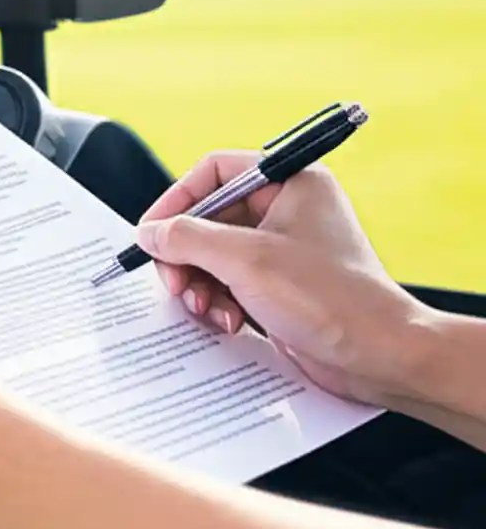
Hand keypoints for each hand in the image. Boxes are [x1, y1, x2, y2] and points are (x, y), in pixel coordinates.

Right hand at [136, 151, 430, 405]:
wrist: (381, 356)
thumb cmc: (330, 299)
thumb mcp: (245, 260)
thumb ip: (186, 238)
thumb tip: (148, 232)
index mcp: (290, 183)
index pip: (214, 171)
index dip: (177, 200)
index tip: (151, 232)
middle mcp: (286, 210)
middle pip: (207, 218)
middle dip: (186, 255)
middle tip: (174, 282)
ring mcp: (282, 250)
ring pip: (213, 255)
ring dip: (199, 284)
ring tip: (205, 308)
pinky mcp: (279, 286)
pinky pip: (228, 283)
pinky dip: (218, 301)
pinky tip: (228, 322)